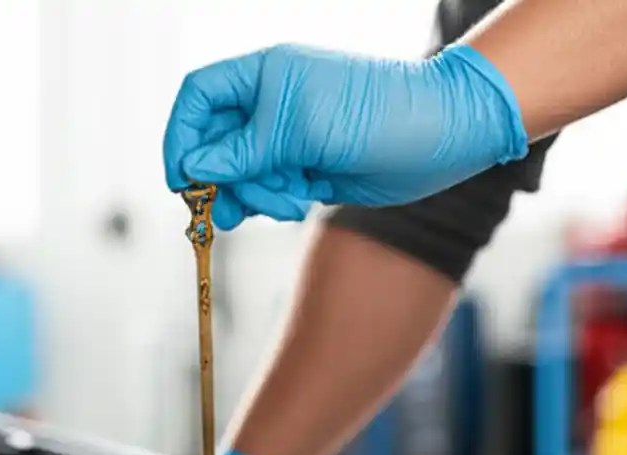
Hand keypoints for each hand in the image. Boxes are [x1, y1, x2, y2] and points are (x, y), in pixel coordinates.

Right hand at [162, 43, 528, 229]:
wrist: (444, 136)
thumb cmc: (379, 115)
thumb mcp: (302, 131)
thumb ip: (243, 151)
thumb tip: (194, 167)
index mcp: (265, 75)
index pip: (198, 98)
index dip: (182, 136)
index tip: (182, 179)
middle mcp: (270, 104)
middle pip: (213, 144)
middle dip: (221, 179)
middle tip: (233, 206)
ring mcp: (286, 137)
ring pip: (238, 174)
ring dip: (252, 195)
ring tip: (287, 201)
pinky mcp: (303, 167)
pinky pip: (266, 190)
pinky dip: (273, 203)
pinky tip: (299, 201)